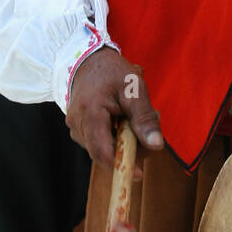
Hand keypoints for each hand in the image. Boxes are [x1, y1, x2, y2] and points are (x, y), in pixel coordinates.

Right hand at [66, 45, 163, 167]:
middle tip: (148, 132)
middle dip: (128, 149)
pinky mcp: (78, 125)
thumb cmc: (112, 71)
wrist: (87, 58)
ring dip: (123, 141)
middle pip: (104, 152)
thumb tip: (156, 146)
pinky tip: (123, 119)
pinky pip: (98, 139)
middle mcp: (77, 124)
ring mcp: (75, 126)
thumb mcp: (134, 89)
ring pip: (102, 146)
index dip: (121, 166)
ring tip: (136, 118)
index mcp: (90, 114)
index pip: (103, 152)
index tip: (140, 173)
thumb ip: (144, 118)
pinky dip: (114, 135)